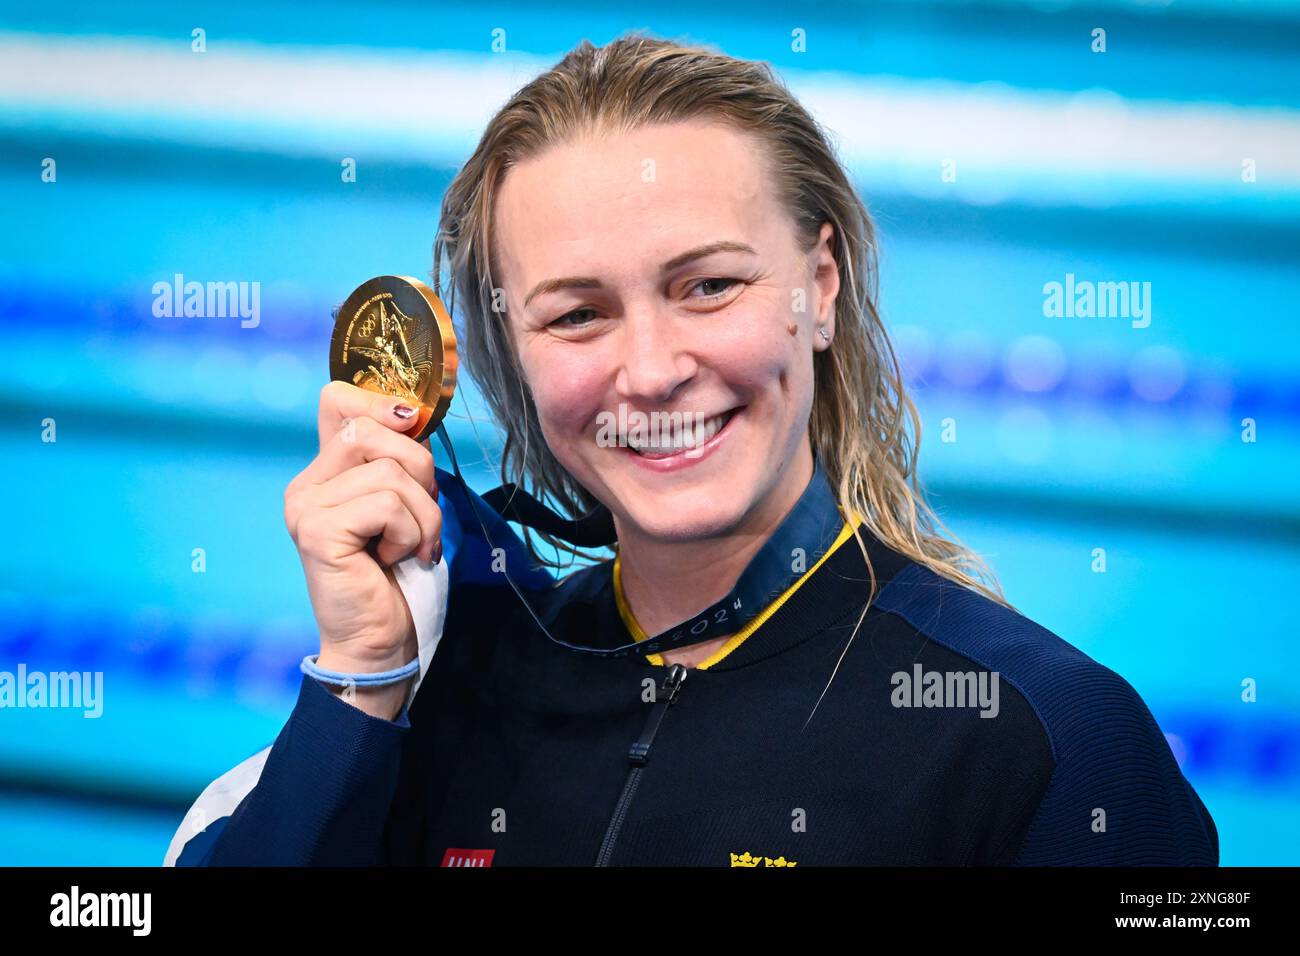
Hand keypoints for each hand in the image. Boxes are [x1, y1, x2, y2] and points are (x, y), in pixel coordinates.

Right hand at [284, 381, 440, 676]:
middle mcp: (305, 485)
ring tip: (411, 547)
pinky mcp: (316, 531)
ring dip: (422, 514)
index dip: (382, 404)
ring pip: (388, 470)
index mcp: (324, 473)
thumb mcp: (405, 506)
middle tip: (420, 519)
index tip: (411, 432)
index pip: (339, 399)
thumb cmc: (397, 578)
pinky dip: (409, 533)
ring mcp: (305, 507)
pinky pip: (385, 504)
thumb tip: (412, 412)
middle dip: (419, 472)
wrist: (378, 642)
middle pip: (373, 429)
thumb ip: (399, 461)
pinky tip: (395, 560)